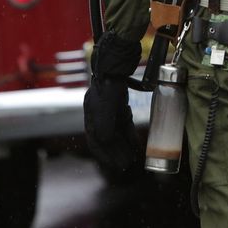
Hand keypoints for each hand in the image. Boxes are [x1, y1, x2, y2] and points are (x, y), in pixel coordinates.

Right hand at [83, 31, 141, 173]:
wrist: (116, 62)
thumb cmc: (109, 83)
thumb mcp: (106, 107)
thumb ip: (105, 126)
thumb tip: (107, 143)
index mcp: (91, 115)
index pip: (96, 141)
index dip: (105, 155)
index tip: (116, 165)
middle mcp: (98, 114)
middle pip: (107, 139)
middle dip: (116, 153)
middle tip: (127, 165)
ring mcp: (109, 108)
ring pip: (116, 133)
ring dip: (123, 146)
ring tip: (132, 158)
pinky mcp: (119, 104)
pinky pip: (124, 124)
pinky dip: (129, 134)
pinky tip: (136, 144)